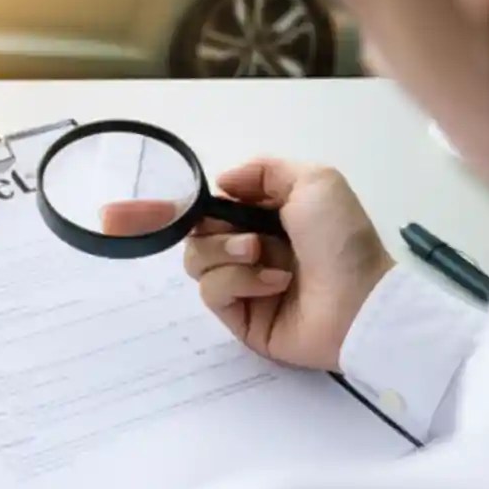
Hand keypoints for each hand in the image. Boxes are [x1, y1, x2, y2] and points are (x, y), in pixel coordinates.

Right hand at [104, 159, 393, 370]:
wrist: (361, 302)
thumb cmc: (343, 239)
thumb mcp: (314, 180)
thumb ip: (263, 171)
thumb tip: (221, 183)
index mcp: (263, 215)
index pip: (205, 206)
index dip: (168, 206)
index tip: (127, 210)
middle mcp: (248, 247)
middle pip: (192, 234)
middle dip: (206, 228)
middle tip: (242, 233)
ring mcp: (242, 284)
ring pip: (196, 262)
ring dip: (227, 253)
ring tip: (264, 255)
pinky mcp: (239, 317)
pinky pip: (211, 291)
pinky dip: (239, 280)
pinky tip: (274, 282)